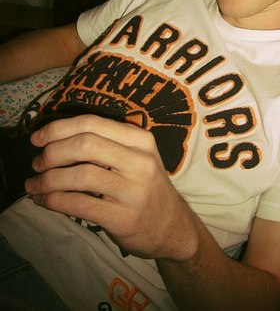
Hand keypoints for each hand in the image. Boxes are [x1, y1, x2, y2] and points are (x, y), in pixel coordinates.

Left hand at [25, 115, 197, 259]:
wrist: (173, 227)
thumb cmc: (147, 188)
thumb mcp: (138, 158)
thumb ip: (107, 144)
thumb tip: (56, 139)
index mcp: (141, 139)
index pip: (93, 123)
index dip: (59, 128)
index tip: (37, 137)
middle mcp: (140, 161)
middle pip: (85, 144)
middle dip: (52, 152)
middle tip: (37, 163)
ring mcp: (133, 190)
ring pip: (80, 175)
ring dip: (48, 179)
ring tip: (35, 184)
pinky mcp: (123, 218)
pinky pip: (80, 204)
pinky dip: (54, 200)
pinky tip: (44, 200)